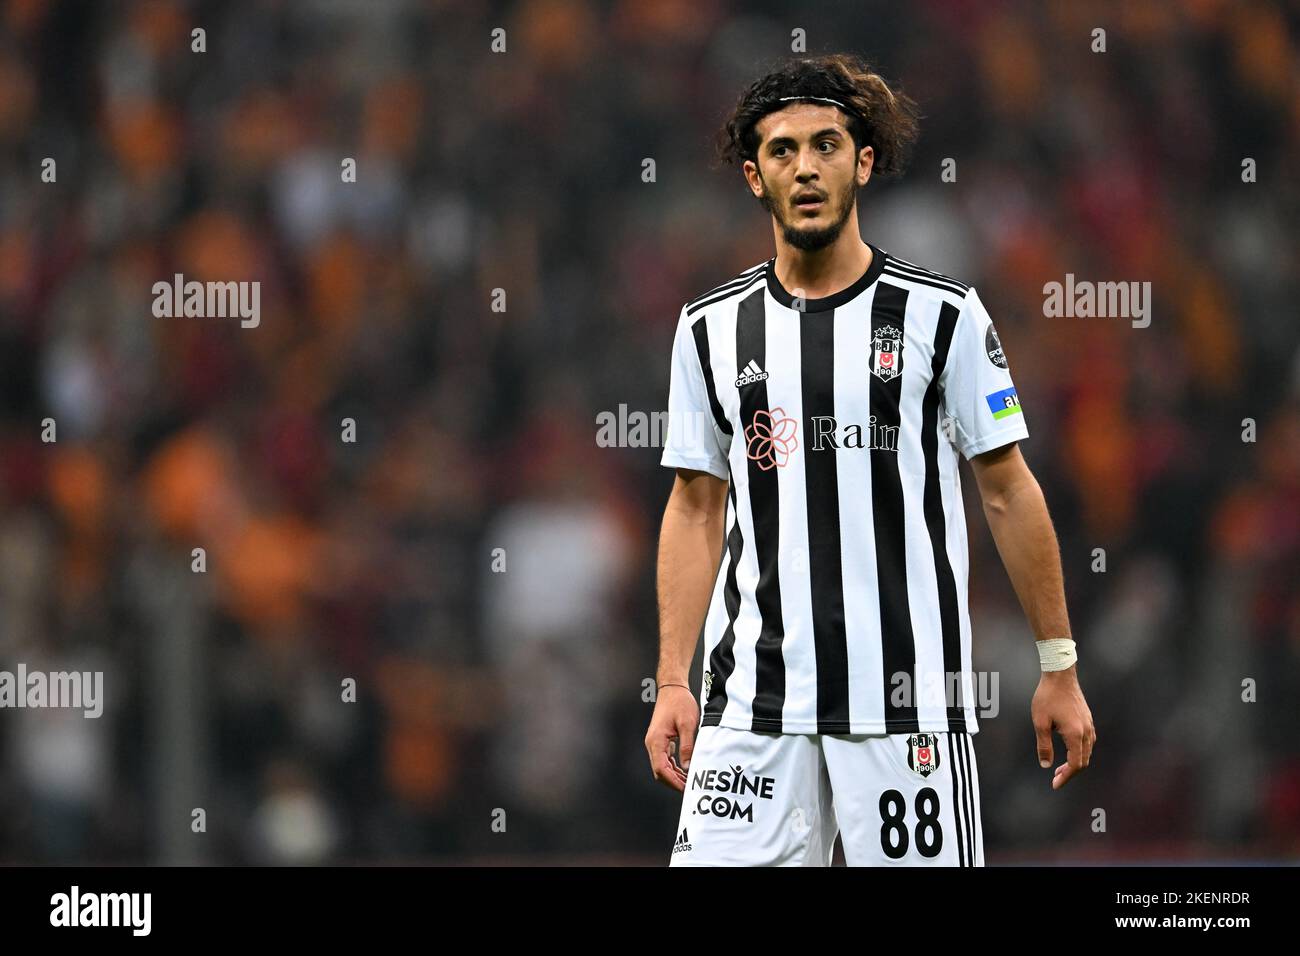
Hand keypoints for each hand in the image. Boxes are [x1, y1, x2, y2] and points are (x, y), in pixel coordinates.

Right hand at [645, 684, 698, 791]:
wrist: (672, 688)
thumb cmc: (680, 703)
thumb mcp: (687, 724)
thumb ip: (687, 746)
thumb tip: (687, 767)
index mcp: (656, 740)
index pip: (661, 769)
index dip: (673, 781)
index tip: (685, 789)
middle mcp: (652, 743)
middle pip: (659, 771)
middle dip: (673, 782)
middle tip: (690, 788)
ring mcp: (655, 742)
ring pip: (661, 766)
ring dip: (674, 776)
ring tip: (689, 782)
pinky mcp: (660, 740)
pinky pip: (665, 759)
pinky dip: (674, 767)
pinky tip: (685, 770)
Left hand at [1031, 666, 1095, 789]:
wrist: (1060, 675)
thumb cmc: (1048, 696)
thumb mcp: (1040, 722)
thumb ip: (1044, 746)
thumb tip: (1046, 765)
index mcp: (1075, 734)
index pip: (1075, 764)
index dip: (1065, 777)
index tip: (1055, 784)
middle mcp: (1086, 732)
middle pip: (1083, 761)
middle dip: (1070, 772)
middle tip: (1055, 778)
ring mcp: (1089, 725)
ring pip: (1087, 752)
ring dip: (1075, 763)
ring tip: (1060, 768)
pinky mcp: (1088, 719)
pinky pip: (1088, 742)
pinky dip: (1080, 752)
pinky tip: (1069, 751)